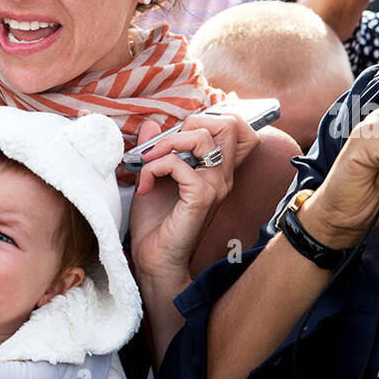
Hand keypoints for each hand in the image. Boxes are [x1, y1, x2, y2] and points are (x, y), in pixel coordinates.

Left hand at [129, 111, 257, 284]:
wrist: (153, 259)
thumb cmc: (156, 223)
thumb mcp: (153, 177)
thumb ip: (155, 149)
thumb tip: (151, 125)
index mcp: (216, 169)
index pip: (234, 127)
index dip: (207, 118)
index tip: (173, 138)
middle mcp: (222, 175)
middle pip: (228, 124)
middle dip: (189, 124)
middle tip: (163, 146)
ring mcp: (215, 186)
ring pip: (202, 138)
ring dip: (166, 144)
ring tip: (148, 163)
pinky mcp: (202, 197)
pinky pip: (178, 165)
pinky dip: (154, 168)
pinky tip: (144, 186)